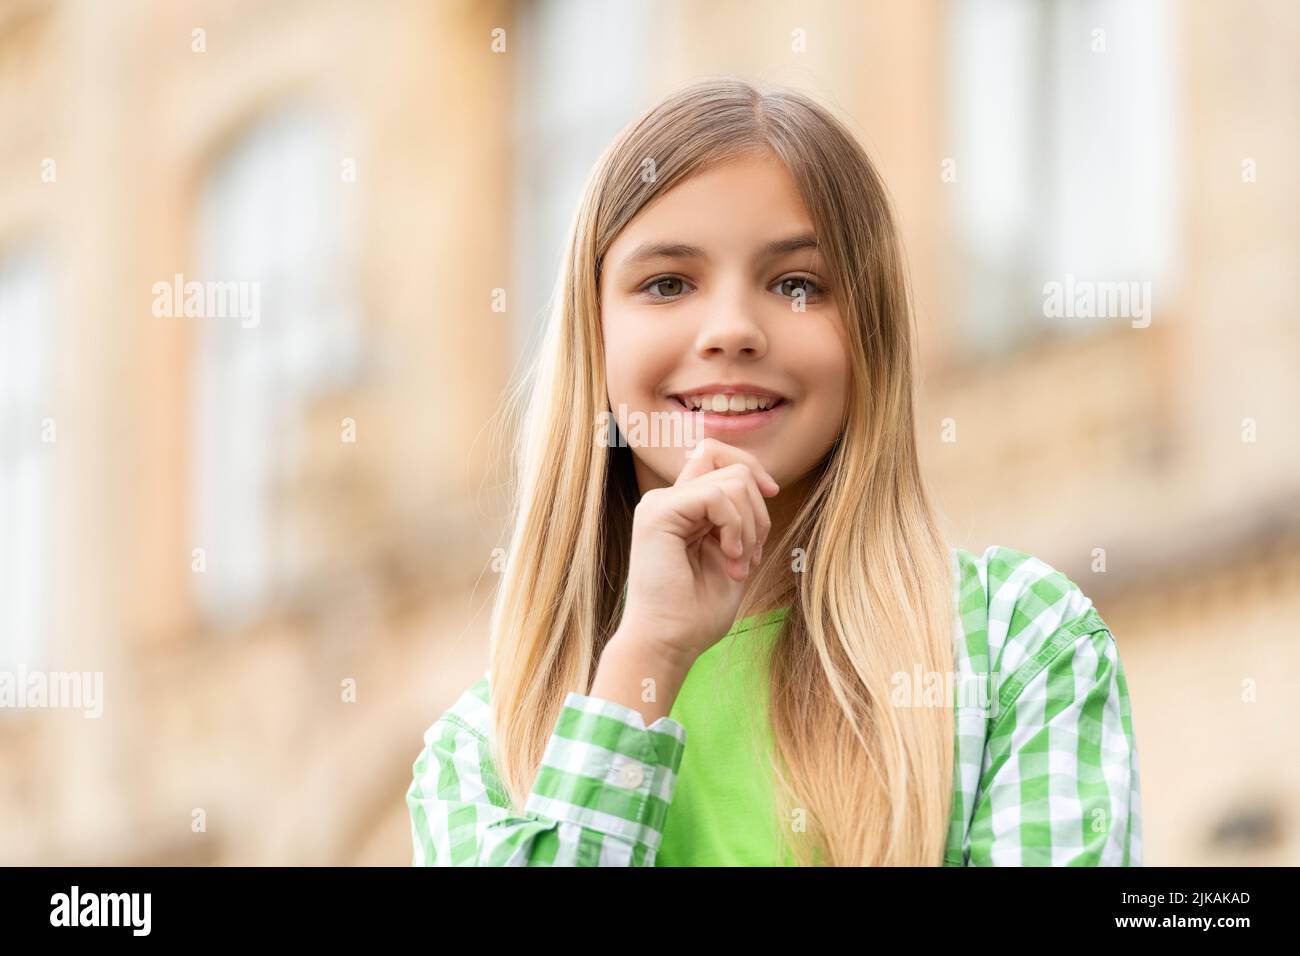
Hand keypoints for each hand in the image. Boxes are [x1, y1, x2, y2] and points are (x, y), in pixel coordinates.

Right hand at [617, 437, 779, 664]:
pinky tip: (729, 558)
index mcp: (682, 508)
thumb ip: (739, 520)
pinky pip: (717, 495)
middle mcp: (668, 500)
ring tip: (738, 563)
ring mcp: (660, 504)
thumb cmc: (696, 613)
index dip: (751, 467)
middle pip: (730, 463)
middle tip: (750, 554)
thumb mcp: (732, 555)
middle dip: (758, 508)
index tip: (772, 493)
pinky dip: (736, 527)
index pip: (716, 455)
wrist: (668, 643)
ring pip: (732, 479)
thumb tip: (763, 485)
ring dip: (750, 525)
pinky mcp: (658, 513)